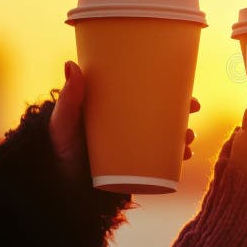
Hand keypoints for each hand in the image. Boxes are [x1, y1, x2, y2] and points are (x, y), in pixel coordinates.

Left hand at [48, 61, 198, 183]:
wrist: (56, 183)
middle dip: (185, 116)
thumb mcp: (64, 120)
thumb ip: (70, 97)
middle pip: (167, 117)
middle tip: (191, 114)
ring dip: (185, 138)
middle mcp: (132, 127)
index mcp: (120, 109)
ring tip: (188, 142)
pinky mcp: (136, 169)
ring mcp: (136, 148)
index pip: (153, 97)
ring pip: (169, 140)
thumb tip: (71, 64)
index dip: (176, 94)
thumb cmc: (59, 146)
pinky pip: (163, 163)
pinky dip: (176, 160)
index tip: (190, 95)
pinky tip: (184, 158)